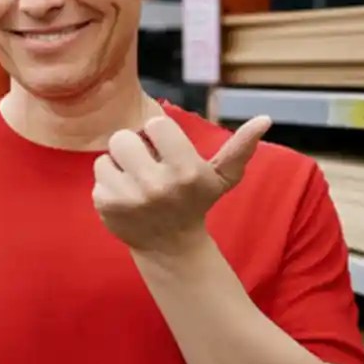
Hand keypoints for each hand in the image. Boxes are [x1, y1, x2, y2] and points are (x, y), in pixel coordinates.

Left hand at [92, 115, 271, 256]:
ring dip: (119, 166)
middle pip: (122, 137)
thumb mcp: (221, 178)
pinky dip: (109, 184)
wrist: (170, 246)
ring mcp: (129, 197)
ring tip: (136, 181)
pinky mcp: (108, 206)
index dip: (159, 135)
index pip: (155, 124)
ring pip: (106, 157)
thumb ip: (240, 148)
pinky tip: (126, 198)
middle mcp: (157, 184)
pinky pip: (98, 176)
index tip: (167, 152)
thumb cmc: (196, 202)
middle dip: (133, 149)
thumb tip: (265, 118)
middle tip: (146, 166)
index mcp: (186, 170)